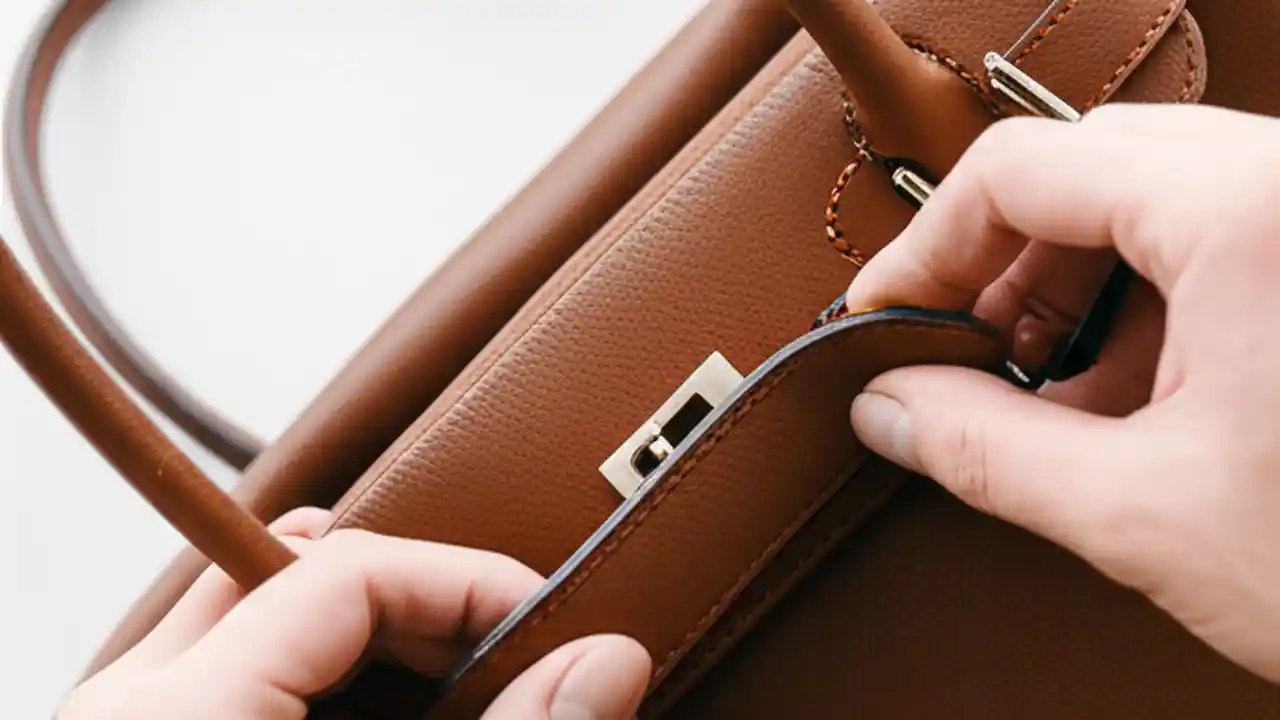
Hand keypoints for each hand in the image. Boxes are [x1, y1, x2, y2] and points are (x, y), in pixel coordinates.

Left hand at [59, 509, 649, 718]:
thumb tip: (604, 665)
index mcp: (184, 716)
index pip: (346, 570)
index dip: (470, 580)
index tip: (550, 625)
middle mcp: (133, 708)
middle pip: (292, 571)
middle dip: (421, 602)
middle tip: (503, 658)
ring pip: (258, 616)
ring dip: (375, 641)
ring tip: (450, 690)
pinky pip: (235, 670)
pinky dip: (327, 679)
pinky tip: (378, 717)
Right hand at [845, 104, 1279, 682]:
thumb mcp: (1143, 513)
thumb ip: (983, 450)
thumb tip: (889, 408)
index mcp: (1251, 211)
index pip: (1021, 169)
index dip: (927, 247)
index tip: (890, 314)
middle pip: (1087, 173)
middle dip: (1002, 269)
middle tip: (958, 357)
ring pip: (1153, 201)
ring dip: (1074, 289)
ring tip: (1048, 394)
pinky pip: (1220, 237)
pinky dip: (1153, 305)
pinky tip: (1134, 398)